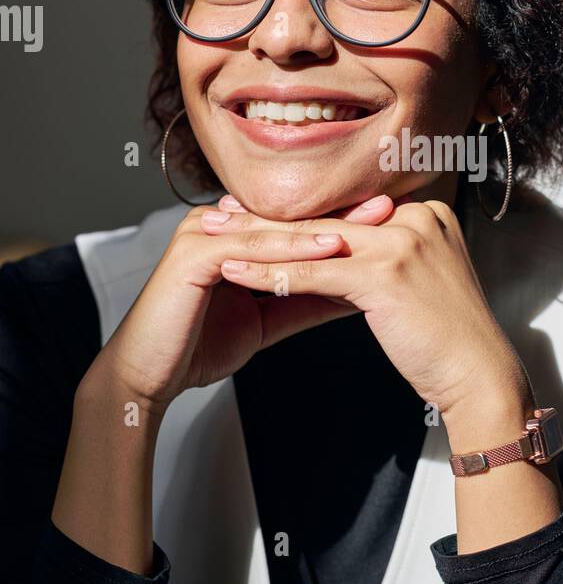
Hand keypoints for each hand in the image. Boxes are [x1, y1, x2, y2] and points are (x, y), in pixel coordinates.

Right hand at [78, 192, 394, 415]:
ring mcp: (203, 232)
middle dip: (342, 213)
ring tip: (373, 222)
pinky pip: (254, 247)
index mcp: (233, 234)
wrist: (149, 376)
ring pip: (276, 228)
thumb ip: (306, 299)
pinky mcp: (194, 252)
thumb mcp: (268, 318)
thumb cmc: (199, 345)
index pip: (294, 223)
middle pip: (289, 217)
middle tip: (391, 207)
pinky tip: (331, 247)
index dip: (342, 220)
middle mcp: (218, 224)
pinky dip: (294, 248)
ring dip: (327, 225)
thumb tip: (356, 293)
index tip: (390, 220)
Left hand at [200, 196, 534, 425]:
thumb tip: (334, 252)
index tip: (255, 210)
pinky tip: (237, 272)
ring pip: (313, 240)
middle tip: (223, 214)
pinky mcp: (385, 274)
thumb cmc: (450, 339)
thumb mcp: (415, 281)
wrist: (480, 375)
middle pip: (326, 217)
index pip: (346, 208)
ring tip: (215, 239)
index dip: (298, 212)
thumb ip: (381, 258)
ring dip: (256, 240)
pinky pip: (314, 273)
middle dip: (268, 217)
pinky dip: (270, 273)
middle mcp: (415, 217)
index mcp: (424, 213)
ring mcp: (402, 241)